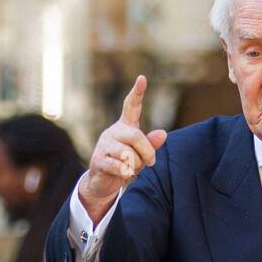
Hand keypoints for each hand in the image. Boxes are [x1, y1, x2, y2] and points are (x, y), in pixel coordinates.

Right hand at [79, 74, 167, 222]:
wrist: (102, 183)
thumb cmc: (125, 165)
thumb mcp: (141, 155)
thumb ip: (151, 145)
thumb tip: (163, 133)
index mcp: (125, 127)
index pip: (131, 107)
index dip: (137, 93)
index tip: (142, 78)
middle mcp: (113, 132)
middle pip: (135, 136)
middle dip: (147, 152)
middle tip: (152, 162)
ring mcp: (104, 145)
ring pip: (128, 154)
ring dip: (135, 166)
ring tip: (132, 170)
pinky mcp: (98, 160)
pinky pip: (119, 166)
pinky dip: (126, 173)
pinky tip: (124, 175)